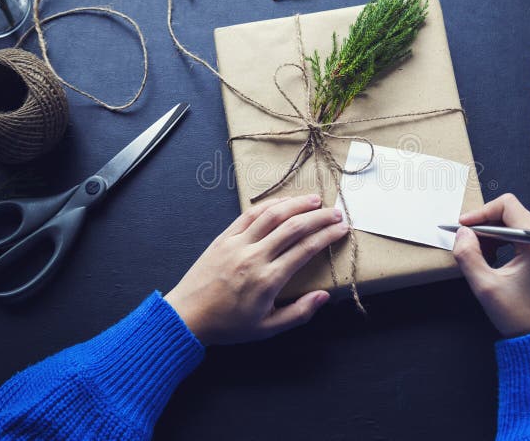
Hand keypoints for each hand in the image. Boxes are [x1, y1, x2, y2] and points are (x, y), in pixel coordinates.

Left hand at [165, 194, 348, 345]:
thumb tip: (325, 296)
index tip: (342, 229)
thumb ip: (299, 313)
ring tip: (315, 199)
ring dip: (296, 203)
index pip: (306, 249)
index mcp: (268, 280)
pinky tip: (284, 201)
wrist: (187, 317)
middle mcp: (254, 257)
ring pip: (272, 214)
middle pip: (293, 227)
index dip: (327, 236)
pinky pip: (250, 214)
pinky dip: (270, 204)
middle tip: (336, 212)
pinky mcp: (224, 237)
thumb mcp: (268, 329)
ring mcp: (237, 244)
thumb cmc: (229, 326)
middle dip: (319, 217)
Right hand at [452, 193, 529, 337]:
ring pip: (513, 221)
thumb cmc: (519, 315)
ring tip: (480, 254)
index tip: (463, 227)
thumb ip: (468, 256)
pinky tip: (492, 256)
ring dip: (492, 233)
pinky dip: (502, 239)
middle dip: (484, 224)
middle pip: (510, 211)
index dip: (480, 213)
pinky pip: (520, 232)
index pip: (507, 206)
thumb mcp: (485, 287)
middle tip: (467, 242)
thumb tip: (462, 233)